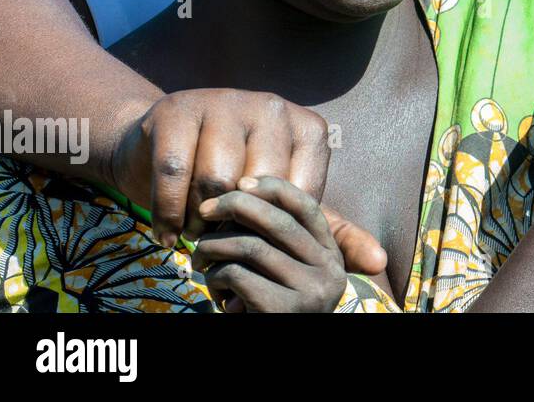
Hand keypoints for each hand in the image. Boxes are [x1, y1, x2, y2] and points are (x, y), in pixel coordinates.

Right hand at [109, 89, 385, 275]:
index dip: (273, 229)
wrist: (167, 145)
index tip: (257, 238)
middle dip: (236, 226)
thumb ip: (333, 232)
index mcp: (307, 128)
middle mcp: (272, 107)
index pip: (297, 196)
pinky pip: (174, 172)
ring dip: (200, 220)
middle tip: (221, 240)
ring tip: (197, 234)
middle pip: (258, 189)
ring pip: (216, 182)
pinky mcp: (177, 109)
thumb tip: (380, 263)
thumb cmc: (240, 178)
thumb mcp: (291, 205)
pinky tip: (169, 232)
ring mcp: (224, 101)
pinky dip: (168, 212)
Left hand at [192, 176, 348, 312]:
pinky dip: (215, 278)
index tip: (241, 182)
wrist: (274, 351)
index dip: (273, 188)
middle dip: (234, 208)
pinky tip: (214, 290)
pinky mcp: (284, 311)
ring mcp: (310, 293)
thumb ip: (279, 233)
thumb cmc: (271, 308)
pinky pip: (237, 276)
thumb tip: (245, 186)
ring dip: (214, 247)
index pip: (307, 206)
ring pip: (251, 247)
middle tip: (203, 212)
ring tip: (200, 257)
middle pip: (277, 221)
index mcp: (333, 255)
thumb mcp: (284, 268)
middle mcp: (329, 272)